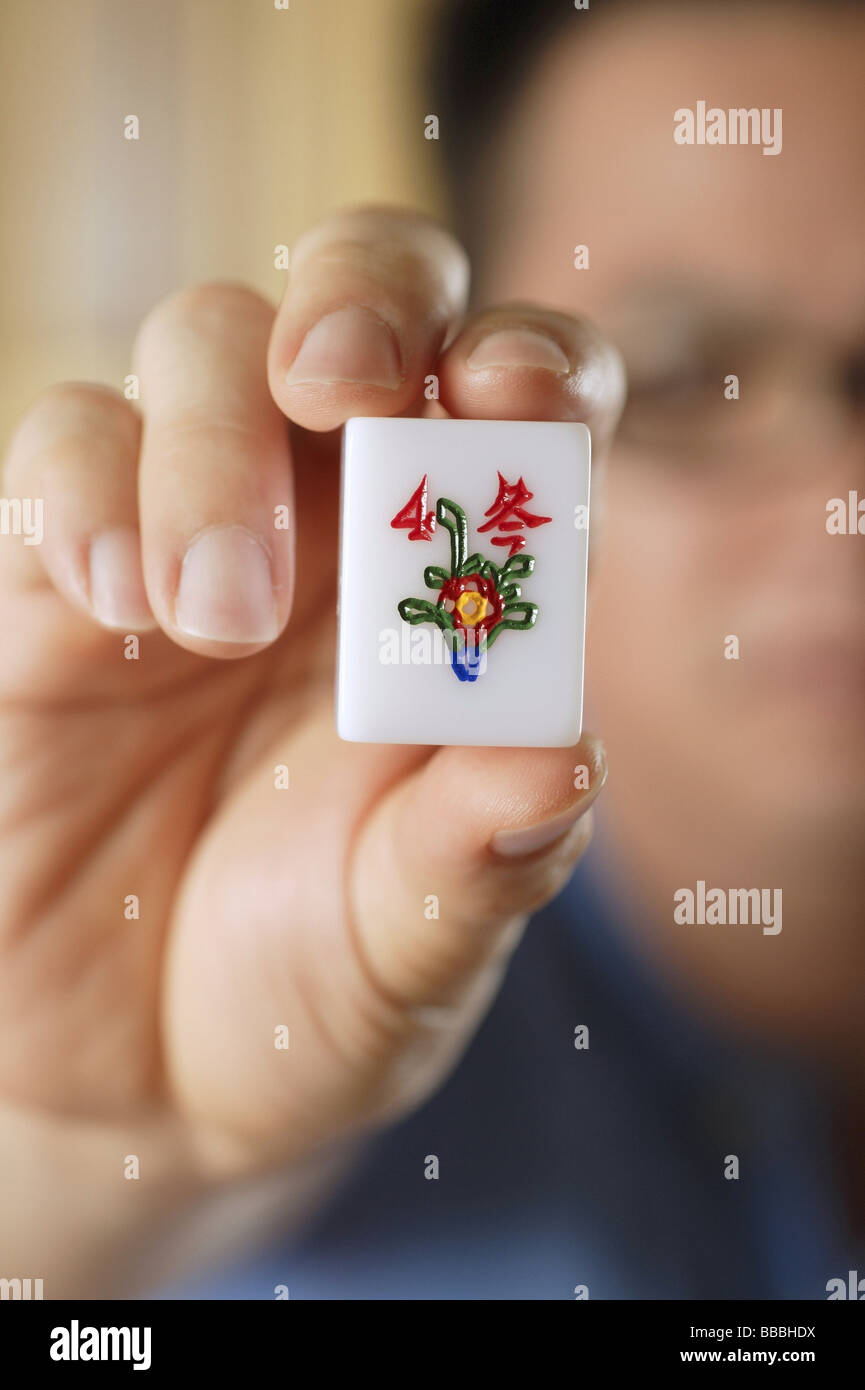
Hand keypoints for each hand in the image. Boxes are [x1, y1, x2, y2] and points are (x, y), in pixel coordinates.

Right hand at [0, 206, 623, 1290]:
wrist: (144, 1068)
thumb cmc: (312, 986)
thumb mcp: (409, 946)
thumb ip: (479, 857)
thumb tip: (559, 758)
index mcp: (468, 587)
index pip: (522, 401)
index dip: (531, 366)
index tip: (515, 398)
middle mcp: (342, 525)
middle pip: (362, 299)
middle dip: (362, 305)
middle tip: (344, 392)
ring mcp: (196, 529)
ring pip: (202, 345)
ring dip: (214, 444)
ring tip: (214, 614)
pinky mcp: (59, 577)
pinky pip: (62, 451)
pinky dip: (87, 490)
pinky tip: (118, 598)